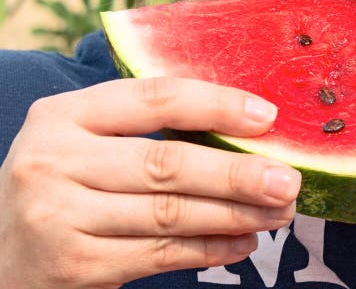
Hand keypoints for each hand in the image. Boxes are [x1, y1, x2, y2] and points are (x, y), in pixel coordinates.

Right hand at [0, 77, 299, 287]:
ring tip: (279, 213)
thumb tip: (245, 123)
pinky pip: (159, 254)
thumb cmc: (60, 181)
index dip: (218, 105)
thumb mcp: (82, 138)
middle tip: (290, 181)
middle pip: (168, 164)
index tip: (269, 118)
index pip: (156, 98)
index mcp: (65, 115)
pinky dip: (208, 249)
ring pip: (170, 214)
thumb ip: (143, 126)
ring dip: (235, 215)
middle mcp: (55, 161)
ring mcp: (58, 217)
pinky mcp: (72, 267)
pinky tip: (243, 242)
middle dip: (238, 175)